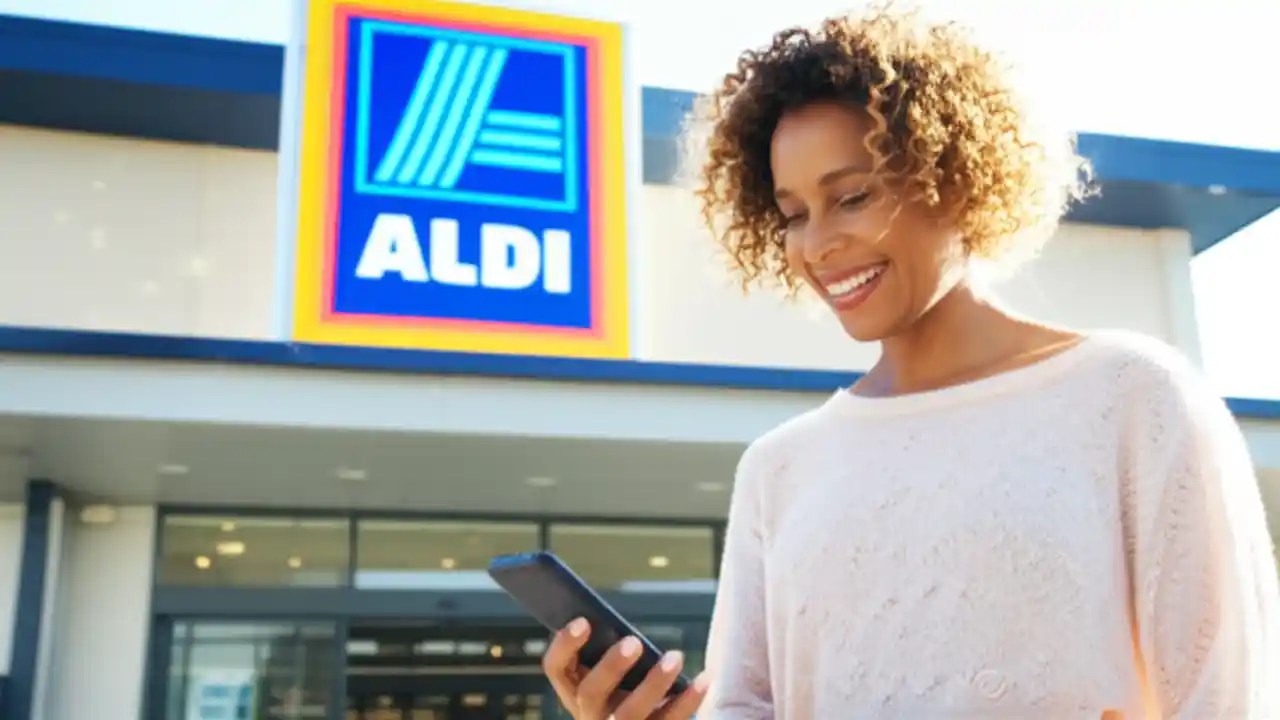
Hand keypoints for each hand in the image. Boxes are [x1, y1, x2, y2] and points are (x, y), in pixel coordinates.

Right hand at [542, 617, 709, 718]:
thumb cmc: (629, 691)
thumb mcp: (614, 677)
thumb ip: (614, 655)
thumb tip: (631, 632)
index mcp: (575, 691)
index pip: (556, 668)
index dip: (564, 644)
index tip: (584, 620)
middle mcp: (590, 715)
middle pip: (591, 693)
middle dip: (610, 667)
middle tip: (634, 641)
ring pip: (629, 714)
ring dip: (653, 684)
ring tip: (675, 656)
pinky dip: (688, 700)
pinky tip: (704, 678)